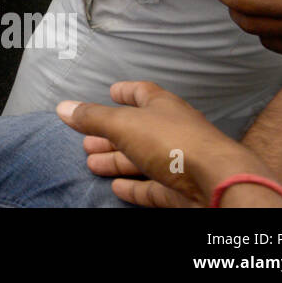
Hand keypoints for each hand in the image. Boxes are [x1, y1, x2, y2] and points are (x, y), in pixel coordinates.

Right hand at [58, 80, 276, 207]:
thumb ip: (93, 117)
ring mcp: (180, 162)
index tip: (110, 92)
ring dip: (117, 161)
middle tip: (87, 140)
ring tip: (92, 163)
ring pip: (143, 159)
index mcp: (163, 107)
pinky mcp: (182, 190)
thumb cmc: (173, 143)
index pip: (142, 93)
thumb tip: (63, 107)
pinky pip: (154, 187)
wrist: (218, 183)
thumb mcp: (124, 124)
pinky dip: (134, 187)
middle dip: (110, 134)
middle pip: (137, 130)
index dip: (125, 92)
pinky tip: (116, 188)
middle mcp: (173, 131)